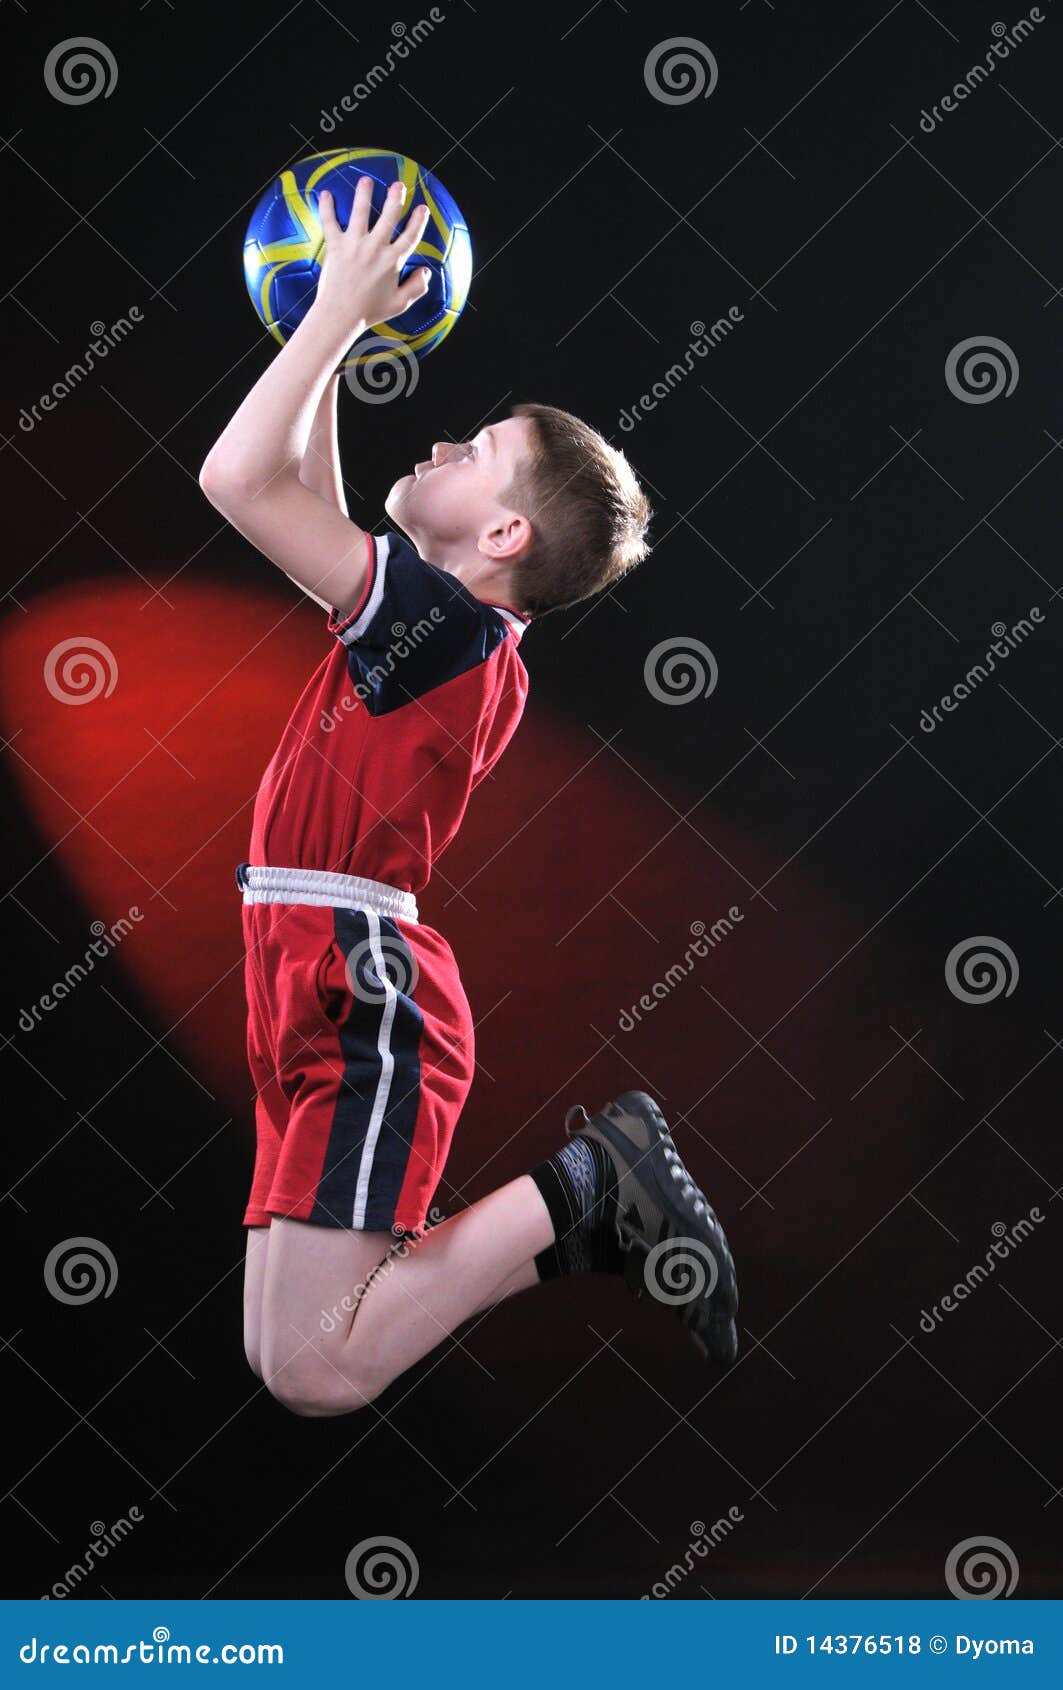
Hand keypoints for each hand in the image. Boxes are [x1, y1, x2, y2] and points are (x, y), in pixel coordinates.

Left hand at [314, 177, 431, 331]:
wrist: (341, 315)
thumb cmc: (370, 312)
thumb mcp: (400, 304)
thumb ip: (417, 288)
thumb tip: (426, 272)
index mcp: (393, 261)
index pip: (410, 236)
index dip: (418, 221)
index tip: (422, 208)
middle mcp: (376, 248)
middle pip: (389, 216)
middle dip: (395, 197)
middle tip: (398, 185)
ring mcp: (355, 244)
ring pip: (361, 211)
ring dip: (364, 193)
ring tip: (366, 180)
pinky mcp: (336, 246)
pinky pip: (330, 222)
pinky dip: (326, 207)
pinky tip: (326, 194)